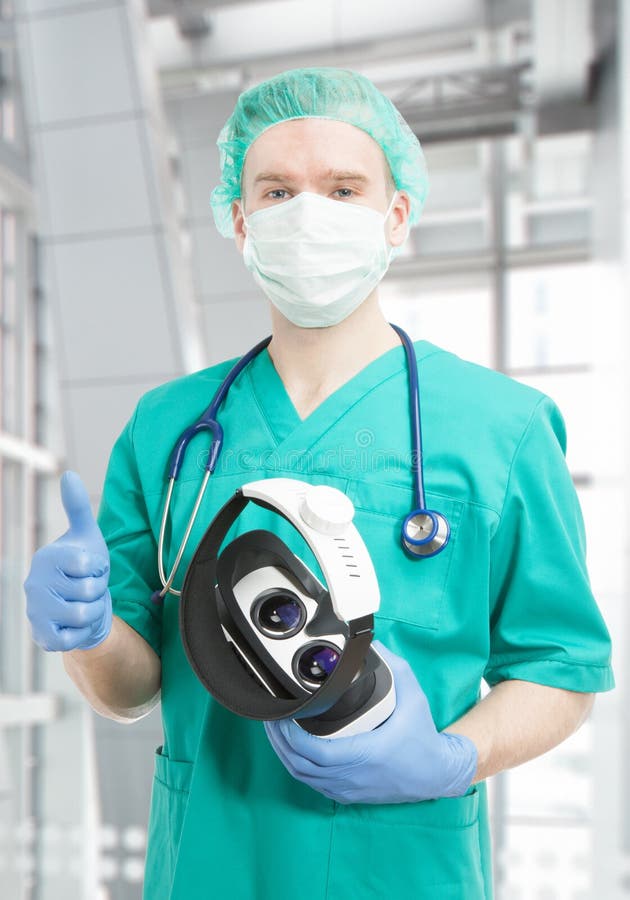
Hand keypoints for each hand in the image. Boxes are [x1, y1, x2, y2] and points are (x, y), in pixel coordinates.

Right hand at [23, 471, 112, 651]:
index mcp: (47, 557)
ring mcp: (36, 611)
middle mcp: (35, 583)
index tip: (92, 568)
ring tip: (86, 604)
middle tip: (89, 589)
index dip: (99, 568)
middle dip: (98, 590)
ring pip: (84, 614)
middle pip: (90, 589)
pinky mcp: (42, 636)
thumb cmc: (84, 569)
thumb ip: (77, 507)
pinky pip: (73, 637)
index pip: (88, 564)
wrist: (83, 608)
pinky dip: (82, 631)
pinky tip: (76, 623)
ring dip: (94, 611)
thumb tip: (69, 474)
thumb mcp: (86, 536)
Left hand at [264, 640, 477, 804]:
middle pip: (301, 766)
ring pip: (304, 778)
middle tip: (272, 719)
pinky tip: (292, 752)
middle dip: (280, 742)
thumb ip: (393, 665)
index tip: (283, 717)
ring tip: (276, 732)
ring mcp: (349, 789)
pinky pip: (314, 785)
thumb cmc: (423, 736)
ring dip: (285, 756)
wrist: (438, 772)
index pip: (316, 752)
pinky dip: (299, 768)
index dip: (292, 737)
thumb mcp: (413, 694)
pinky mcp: (349, 795)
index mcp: (366, 754)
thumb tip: (372, 644)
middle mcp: (353, 776)